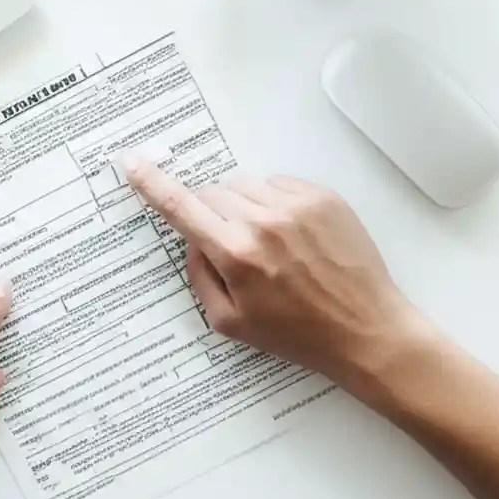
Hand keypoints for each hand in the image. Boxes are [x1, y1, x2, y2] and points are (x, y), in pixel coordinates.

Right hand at [122, 156, 433, 390]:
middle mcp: (263, 222)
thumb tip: (192, 242)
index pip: (180, 207)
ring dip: (242, 207)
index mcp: (235, 253)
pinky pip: (279, 184)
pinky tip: (291, 237)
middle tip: (230, 247)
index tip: (131, 163)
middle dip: (209, 214)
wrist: (366, 330)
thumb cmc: (297, 335)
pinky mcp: (323, 197)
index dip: (151, 184)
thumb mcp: (230, 323)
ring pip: (244, 186)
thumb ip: (200, 278)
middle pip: (212, 193)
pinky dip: (274, 204)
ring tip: (267, 245)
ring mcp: (296, 205)